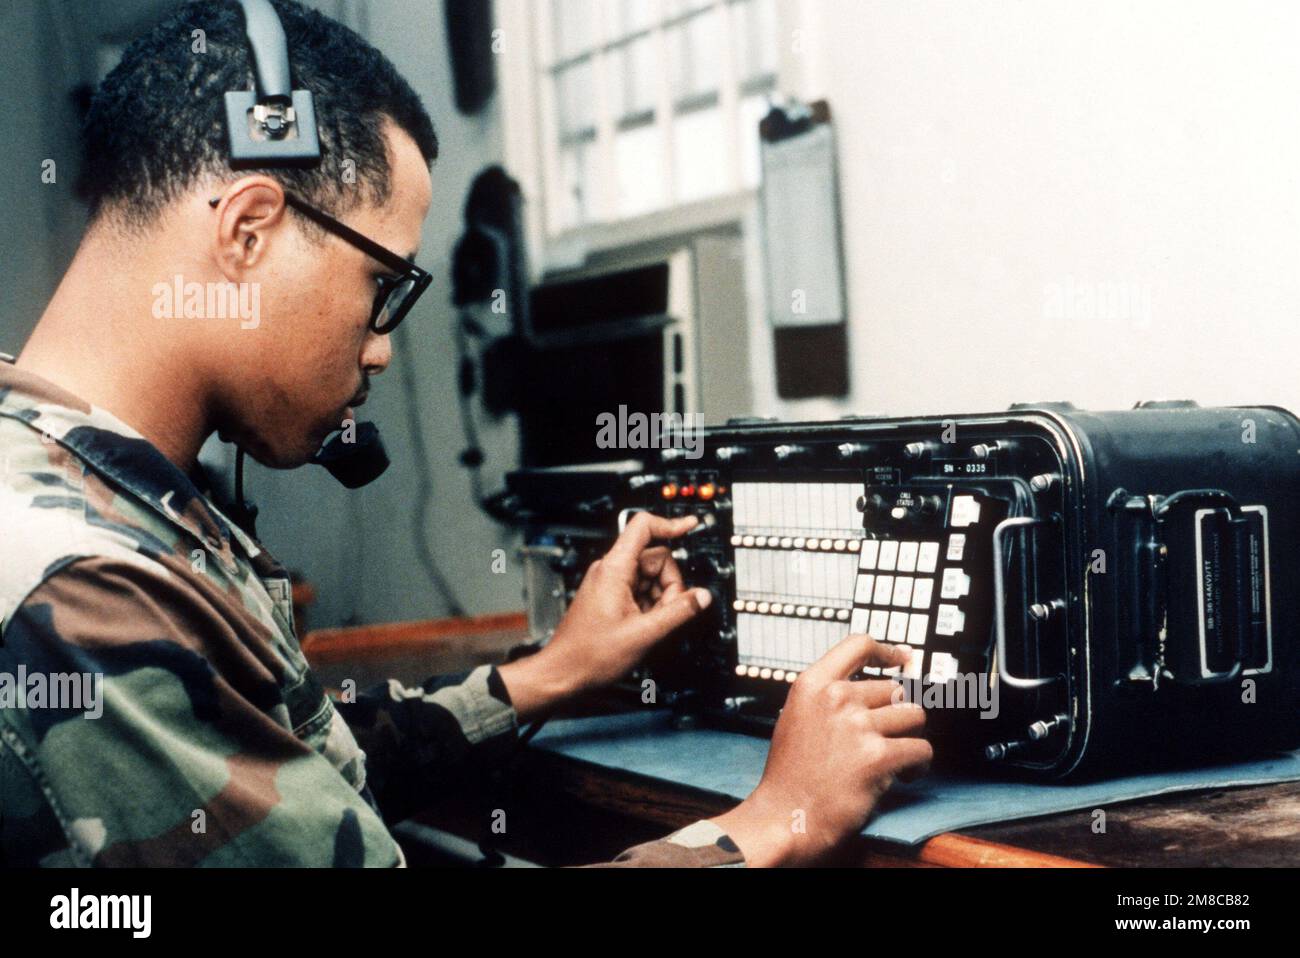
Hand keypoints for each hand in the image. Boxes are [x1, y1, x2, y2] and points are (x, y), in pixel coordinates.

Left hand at [499, 512, 711, 720]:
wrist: (564, 673)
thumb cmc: (590, 655)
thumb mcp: (644, 634)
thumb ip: (678, 612)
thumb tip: (702, 596)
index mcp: (614, 569)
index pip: (644, 527)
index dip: (671, 524)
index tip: (691, 525)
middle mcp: (611, 570)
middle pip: (657, 559)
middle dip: (670, 585)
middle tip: (666, 613)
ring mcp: (610, 583)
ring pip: (652, 577)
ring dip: (661, 599)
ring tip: (650, 625)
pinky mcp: (611, 596)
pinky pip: (642, 591)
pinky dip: (651, 606)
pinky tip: (645, 626)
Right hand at [710, 634, 932, 865]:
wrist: (786, 816)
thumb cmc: (790, 774)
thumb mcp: (796, 717)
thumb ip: (827, 698)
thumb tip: (868, 689)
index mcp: (813, 685)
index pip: (858, 645)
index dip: (888, 651)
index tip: (903, 657)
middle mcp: (836, 699)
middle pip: (895, 689)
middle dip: (896, 715)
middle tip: (886, 738)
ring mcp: (857, 726)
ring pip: (914, 716)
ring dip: (910, 737)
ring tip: (896, 757)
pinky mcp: (877, 756)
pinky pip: (921, 749)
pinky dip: (918, 765)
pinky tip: (903, 774)